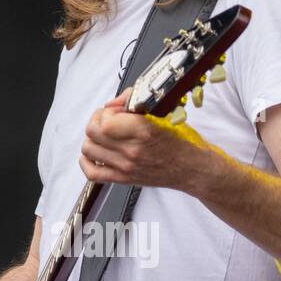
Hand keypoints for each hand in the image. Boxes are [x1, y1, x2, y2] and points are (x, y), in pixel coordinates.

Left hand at [77, 87, 218, 195]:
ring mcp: (126, 167)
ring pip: (88, 149)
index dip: (107, 112)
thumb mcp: (164, 115)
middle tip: (108, 119)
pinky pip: (92, 173)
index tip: (117, 110)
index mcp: (143, 131)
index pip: (105, 121)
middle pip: (93, 132)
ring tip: (104, 135)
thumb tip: (114, 102)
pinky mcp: (123, 179)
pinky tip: (95, 154)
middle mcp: (132, 151)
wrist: (193, 169)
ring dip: (92, 138)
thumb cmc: (181, 141)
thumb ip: (136, 103)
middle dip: (97, 121)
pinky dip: (86, 162)